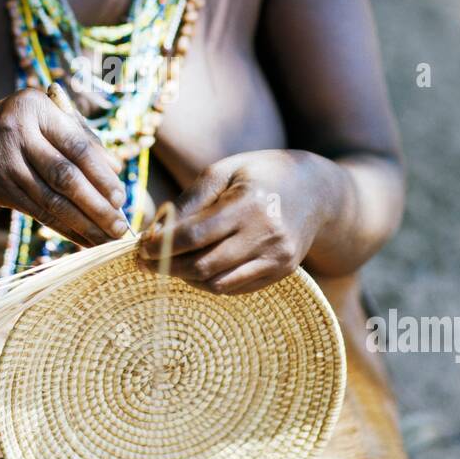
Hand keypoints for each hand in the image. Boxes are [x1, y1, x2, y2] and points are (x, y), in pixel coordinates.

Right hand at [0, 88, 127, 247]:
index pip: (76, 146)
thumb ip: (82, 139)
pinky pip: (37, 213)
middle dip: (96, 205)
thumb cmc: (24, 128)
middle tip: (120, 226)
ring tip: (108, 238)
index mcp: (36, 108)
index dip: (101, 175)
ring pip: (51, 201)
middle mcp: (17, 133)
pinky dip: (64, 229)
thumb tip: (116, 169)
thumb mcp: (48, 119)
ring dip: (83, 224)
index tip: (121, 197)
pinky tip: (84, 239)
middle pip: (64, 176)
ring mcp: (4, 162)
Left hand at [137, 150, 325, 294]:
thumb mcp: (224, 171)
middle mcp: (266, 234)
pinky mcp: (282, 272)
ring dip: (186, 278)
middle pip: (203, 266)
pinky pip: (236, 287)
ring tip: (170, 264)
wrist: (318, 191)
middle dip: (167, 267)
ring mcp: (277, 258)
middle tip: (145, 261)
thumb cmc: (262, 174)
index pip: (194, 236)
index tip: (141, 246)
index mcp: (248, 204)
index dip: (161, 246)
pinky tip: (198, 267)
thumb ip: (190, 199)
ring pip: (217, 283)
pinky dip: (210, 281)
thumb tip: (156, 230)